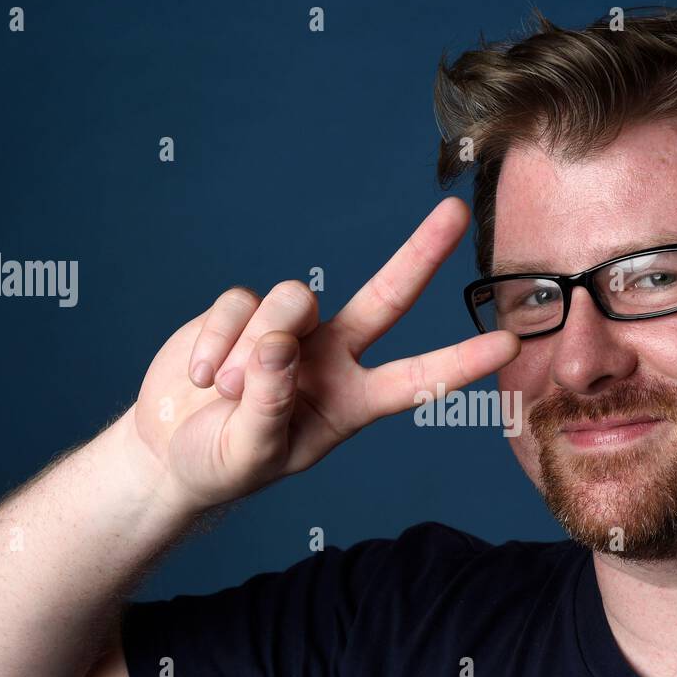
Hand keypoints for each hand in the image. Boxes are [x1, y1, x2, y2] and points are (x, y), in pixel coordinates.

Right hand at [129, 197, 519, 512]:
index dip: (460, 363)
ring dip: (251, 350)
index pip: (416, 380)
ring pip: (292, 300)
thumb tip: (281, 340)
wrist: (168, 448)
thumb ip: (270, 403)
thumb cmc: (222, 463)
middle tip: (456, 212)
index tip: (509, 344)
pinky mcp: (246, 308)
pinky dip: (215, 342)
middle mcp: (332, 356)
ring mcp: (291, 327)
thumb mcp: (250, 453)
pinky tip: (201, 376)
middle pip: (386, 297)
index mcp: (351, 402)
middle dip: (420, 254)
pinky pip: (238, 302)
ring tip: (228, 392)